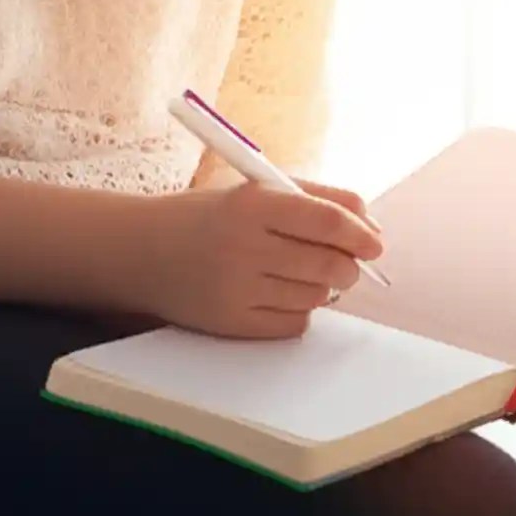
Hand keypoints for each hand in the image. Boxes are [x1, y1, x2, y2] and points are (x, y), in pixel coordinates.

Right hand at [133, 179, 383, 338]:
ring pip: (317, 297)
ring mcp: (235, 288)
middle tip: (344, 262)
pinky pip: (295, 324)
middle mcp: (243, 246)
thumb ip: (319, 200)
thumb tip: (371, 228)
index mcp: (252, 204)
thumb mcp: (258, 191)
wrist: (140, 251)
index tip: (375, 243)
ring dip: (322, 287)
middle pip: (330, 265)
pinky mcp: (230, 323)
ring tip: (297, 272)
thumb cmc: (212, 217)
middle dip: (349, 266)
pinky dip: (299, 310)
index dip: (362, 235)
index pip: (328, 222)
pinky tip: (278, 293)